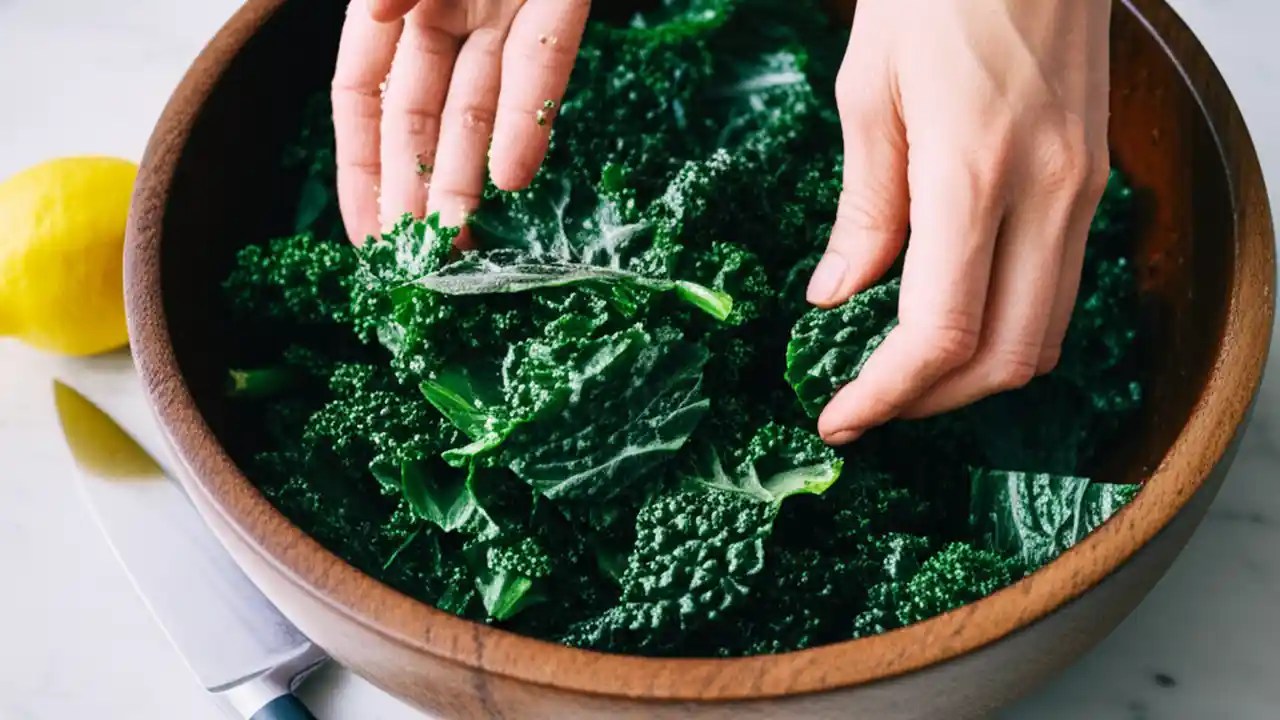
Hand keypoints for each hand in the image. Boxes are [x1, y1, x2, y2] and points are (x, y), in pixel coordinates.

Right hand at [331, 0, 590, 243]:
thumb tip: (372, 12)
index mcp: (397, 3)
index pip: (361, 95)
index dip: (360, 166)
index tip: (369, 236)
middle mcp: (444, 14)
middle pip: (419, 120)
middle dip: (416, 190)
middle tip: (421, 258)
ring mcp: (502, 17)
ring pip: (477, 112)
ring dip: (467, 178)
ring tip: (463, 240)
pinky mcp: (559, 10)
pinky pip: (541, 70)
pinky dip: (525, 123)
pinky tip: (512, 176)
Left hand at [809, 0, 1112, 443]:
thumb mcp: (867, 91)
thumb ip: (864, 209)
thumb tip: (840, 294)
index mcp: (975, 174)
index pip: (940, 335)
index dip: (887, 394)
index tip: (840, 418)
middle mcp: (1048, 194)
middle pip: (1007, 358)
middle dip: (932, 402)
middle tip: (867, 405)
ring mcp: (1083, 189)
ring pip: (1046, 332)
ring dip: (974, 373)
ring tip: (904, 375)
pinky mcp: (1094, 178)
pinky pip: (1060, 286)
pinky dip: (1008, 325)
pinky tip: (955, 316)